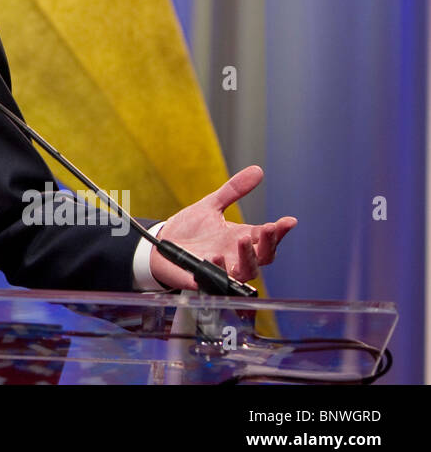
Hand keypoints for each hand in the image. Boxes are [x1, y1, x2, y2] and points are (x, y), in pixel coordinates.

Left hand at [149, 165, 296, 290]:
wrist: (161, 245)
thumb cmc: (190, 229)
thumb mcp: (211, 205)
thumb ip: (233, 190)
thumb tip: (257, 170)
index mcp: (240, 239)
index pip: (266, 237)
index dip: (280, 230)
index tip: (289, 220)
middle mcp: (236, 257)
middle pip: (263, 257)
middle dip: (269, 243)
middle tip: (268, 227)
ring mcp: (222, 270)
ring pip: (246, 272)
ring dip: (247, 257)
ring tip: (241, 239)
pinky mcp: (203, 279)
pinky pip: (216, 280)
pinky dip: (218, 271)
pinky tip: (215, 257)